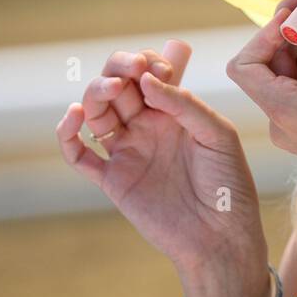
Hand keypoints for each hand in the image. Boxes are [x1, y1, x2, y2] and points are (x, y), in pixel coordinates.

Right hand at [54, 39, 266, 273]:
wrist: (221, 235)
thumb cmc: (229, 184)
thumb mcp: (218, 135)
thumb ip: (185, 104)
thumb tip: (145, 81)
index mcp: (175, 111)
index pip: (150, 73)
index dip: (149, 61)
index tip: (162, 68)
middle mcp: (148, 126)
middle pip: (118, 84)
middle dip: (120, 67)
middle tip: (134, 68)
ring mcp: (128, 151)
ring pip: (96, 111)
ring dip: (95, 92)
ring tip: (111, 89)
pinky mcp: (113, 179)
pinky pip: (79, 154)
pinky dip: (68, 135)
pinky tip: (75, 116)